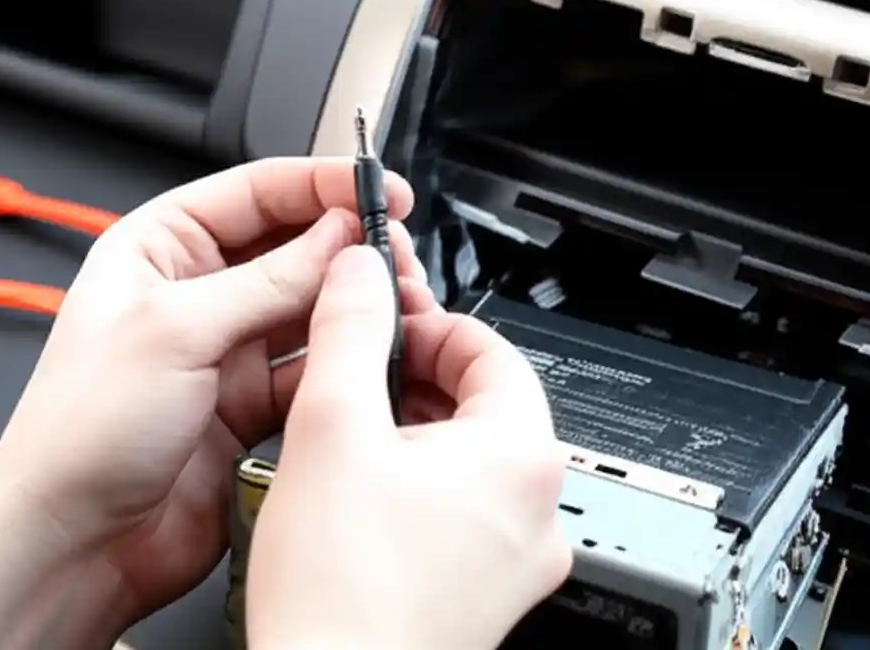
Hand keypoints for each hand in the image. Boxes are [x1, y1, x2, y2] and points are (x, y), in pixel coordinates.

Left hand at [0, 158, 423, 623]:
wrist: (75, 544)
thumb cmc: (81, 431)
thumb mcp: (176, 331)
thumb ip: (269, 280)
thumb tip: (338, 236)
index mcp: (160, 248)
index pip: (257, 192)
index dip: (324, 185)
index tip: (380, 192)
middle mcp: (197, 293)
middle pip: (296, 247)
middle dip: (350, 249)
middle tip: (395, 259)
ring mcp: (227, 351)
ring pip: (313, 309)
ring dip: (355, 306)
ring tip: (395, 309)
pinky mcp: (252, 406)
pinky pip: (315, 368)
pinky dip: (347, 363)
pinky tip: (369, 360)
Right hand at [246, 246, 572, 649]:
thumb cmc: (341, 594)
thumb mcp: (330, 427)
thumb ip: (349, 331)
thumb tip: (361, 275)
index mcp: (523, 458)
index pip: (492, 349)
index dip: (428, 322)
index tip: (381, 320)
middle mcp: (538, 511)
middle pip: (486, 404)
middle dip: (416, 375)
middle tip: (355, 369)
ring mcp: (519, 560)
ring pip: (471, 460)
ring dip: (414, 429)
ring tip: (348, 433)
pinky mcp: (489, 594)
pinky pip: (464, 512)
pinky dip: (419, 485)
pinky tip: (361, 493)